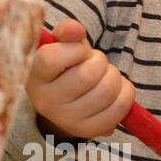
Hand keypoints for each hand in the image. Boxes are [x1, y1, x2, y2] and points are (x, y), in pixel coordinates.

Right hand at [27, 19, 135, 139]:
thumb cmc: (64, 67)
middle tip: (97, 63)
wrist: (64, 101)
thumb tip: (76, 30)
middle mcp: (46, 102)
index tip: (80, 50)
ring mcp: (67, 120)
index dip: (75, 49)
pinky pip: (119, 108)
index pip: (52, 58)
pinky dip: (125, 93)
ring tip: (106, 75)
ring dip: (115, 76)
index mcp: (34, 77)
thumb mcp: (60, 46)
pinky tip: (116, 90)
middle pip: (87, 75)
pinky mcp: (88, 130)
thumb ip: (66, 32)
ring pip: (106, 91)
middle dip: (100, 61)